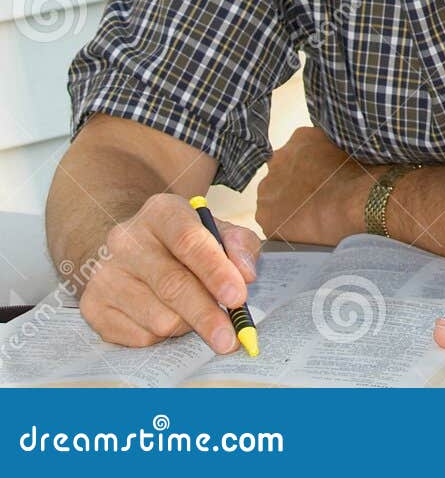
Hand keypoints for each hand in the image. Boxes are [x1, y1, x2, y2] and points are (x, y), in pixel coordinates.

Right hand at [80, 192, 260, 352]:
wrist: (131, 249)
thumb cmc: (185, 242)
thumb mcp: (218, 231)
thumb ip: (240, 246)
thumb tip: (246, 275)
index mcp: (161, 212)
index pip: (189, 241)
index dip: (216, 272)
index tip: (238, 297)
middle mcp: (126, 240)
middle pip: (172, 285)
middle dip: (207, 315)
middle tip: (230, 339)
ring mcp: (105, 274)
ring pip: (158, 317)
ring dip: (188, 325)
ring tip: (195, 312)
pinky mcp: (92, 306)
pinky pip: (139, 336)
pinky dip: (164, 336)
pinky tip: (168, 316)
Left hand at [256, 125, 376, 245]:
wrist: (357, 201)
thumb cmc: (360, 173)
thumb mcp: (349, 145)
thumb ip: (331, 145)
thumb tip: (332, 151)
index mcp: (300, 139)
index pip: (299, 152)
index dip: (310, 168)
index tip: (322, 178)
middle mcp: (278, 160)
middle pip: (282, 174)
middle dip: (295, 185)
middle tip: (317, 197)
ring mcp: (269, 189)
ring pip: (275, 198)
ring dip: (289, 205)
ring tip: (313, 215)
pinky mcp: (267, 217)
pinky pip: (274, 222)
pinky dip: (287, 226)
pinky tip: (306, 228)